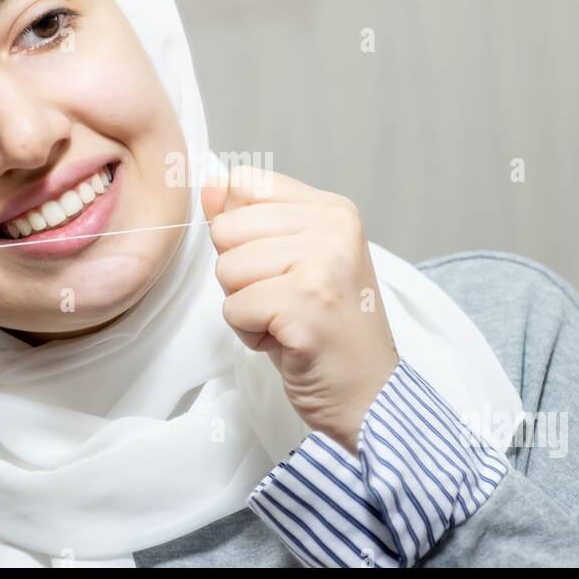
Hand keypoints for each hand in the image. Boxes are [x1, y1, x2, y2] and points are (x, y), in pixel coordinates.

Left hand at [201, 166, 398, 455]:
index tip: (278, 268)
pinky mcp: (307, 305)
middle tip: (283, 302)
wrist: (369, 395)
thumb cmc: (328, 331)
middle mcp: (334, 229)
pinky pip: (234, 308)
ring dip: (245, 307)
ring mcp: (324, 265)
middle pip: (227, 229)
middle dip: (239, 276)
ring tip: (286, 321)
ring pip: (226, 269)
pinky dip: (250, 335)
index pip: (245, 183)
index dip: (241, 233)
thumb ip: (249, 220)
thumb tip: (209, 184)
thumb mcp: (291, 263)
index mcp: (333, 210)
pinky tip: (287, 341)